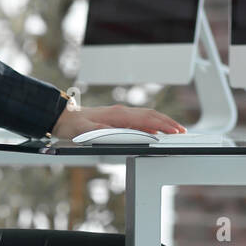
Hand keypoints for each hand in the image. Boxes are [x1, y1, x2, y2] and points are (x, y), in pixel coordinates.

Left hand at [51, 103, 186, 140]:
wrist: (62, 117)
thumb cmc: (72, 124)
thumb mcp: (83, 130)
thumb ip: (98, 131)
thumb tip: (112, 133)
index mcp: (117, 115)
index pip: (146, 118)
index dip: (162, 125)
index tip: (175, 131)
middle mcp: (121, 112)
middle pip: (151, 116)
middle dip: (168, 123)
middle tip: (182, 131)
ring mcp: (120, 115)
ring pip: (147, 117)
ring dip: (162, 123)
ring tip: (174, 131)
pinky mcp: (117, 119)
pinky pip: (139, 121)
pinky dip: (151, 125)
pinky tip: (155, 132)